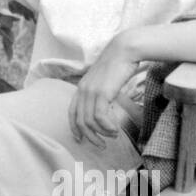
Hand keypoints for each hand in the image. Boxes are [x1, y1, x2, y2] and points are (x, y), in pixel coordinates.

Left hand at [70, 33, 141, 147]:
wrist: (124, 50)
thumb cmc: (118, 64)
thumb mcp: (104, 80)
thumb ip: (100, 92)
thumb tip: (104, 106)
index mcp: (81, 87)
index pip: (72, 112)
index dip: (74, 127)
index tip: (80, 139)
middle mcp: (83, 90)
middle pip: (80, 121)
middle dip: (90, 137)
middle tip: (101, 145)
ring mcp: (91, 91)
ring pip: (90, 122)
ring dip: (102, 132)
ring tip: (113, 135)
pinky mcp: (101, 93)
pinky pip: (100, 117)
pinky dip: (107, 127)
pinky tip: (115, 129)